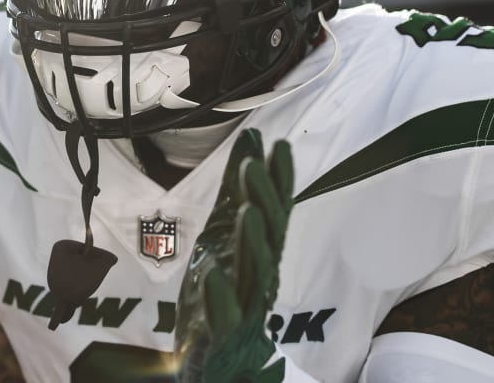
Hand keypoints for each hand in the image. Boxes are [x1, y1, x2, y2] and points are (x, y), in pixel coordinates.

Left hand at [176, 129, 293, 382]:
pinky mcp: (225, 333)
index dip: (280, 179)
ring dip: (251, 241)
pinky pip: (225, 314)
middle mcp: (261, 274)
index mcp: (262, 248)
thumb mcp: (224, 228)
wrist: (215, 356)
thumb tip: (252, 137)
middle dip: (262, 200)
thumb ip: (236, 186)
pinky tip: (214, 274)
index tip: (280, 145)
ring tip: (246, 212)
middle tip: (252, 165)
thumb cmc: (223, 286)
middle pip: (270, 236)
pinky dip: (221, 295)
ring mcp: (245, 304)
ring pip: (254, 272)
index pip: (277, 209)